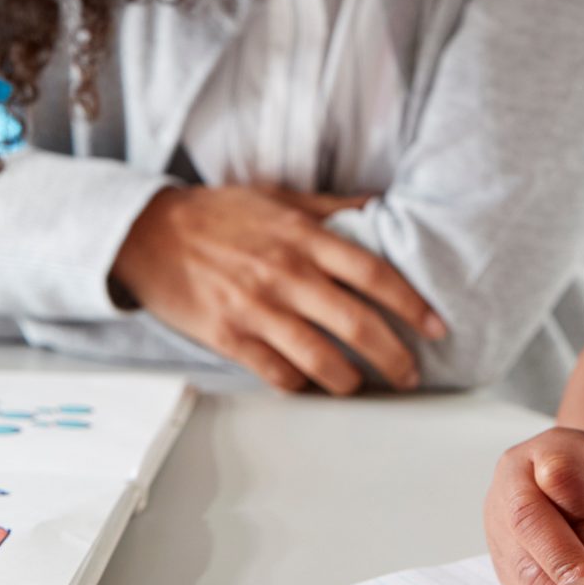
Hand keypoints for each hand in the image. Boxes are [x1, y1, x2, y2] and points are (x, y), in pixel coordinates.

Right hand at [111, 184, 444, 393]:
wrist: (148, 233)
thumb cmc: (218, 213)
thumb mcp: (279, 197)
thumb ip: (331, 206)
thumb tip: (379, 203)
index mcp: (303, 237)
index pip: (373, 274)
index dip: (412, 305)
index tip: (435, 327)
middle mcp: (284, 274)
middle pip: (356, 324)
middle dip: (393, 356)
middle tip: (410, 373)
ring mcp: (255, 308)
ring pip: (319, 359)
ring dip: (349, 381)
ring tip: (362, 386)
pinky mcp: (228, 336)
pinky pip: (276, 372)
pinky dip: (300, 385)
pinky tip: (313, 387)